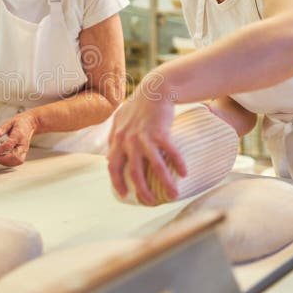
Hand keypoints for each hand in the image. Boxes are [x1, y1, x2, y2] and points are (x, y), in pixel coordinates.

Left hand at [0, 112, 37, 166]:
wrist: (31, 124)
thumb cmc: (21, 122)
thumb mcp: (10, 122)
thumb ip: (1, 128)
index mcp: (19, 135)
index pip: (9, 145)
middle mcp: (23, 144)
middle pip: (15, 156)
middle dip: (3, 159)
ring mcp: (24, 150)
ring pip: (17, 161)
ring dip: (6, 162)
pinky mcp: (24, 153)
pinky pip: (18, 162)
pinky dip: (10, 163)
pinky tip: (3, 160)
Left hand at [106, 86, 186, 205]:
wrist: (154, 90)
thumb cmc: (138, 107)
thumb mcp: (120, 122)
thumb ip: (115, 139)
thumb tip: (109, 157)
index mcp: (117, 140)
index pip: (113, 166)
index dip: (117, 181)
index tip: (125, 194)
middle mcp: (128, 140)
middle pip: (134, 172)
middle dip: (143, 190)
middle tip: (151, 202)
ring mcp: (143, 136)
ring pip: (154, 165)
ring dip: (165, 182)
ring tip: (174, 195)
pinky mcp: (160, 131)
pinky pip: (170, 151)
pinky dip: (177, 163)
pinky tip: (184, 173)